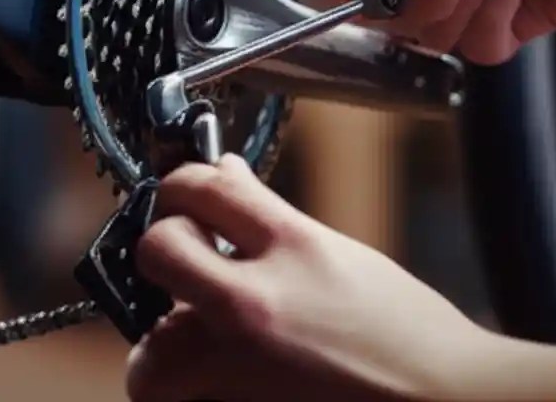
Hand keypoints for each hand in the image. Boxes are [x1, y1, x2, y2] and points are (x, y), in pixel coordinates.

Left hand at [125, 155, 496, 401]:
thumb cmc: (407, 336)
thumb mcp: (338, 255)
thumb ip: (269, 217)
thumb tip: (224, 175)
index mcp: (292, 249)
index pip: (202, 186)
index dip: (181, 184)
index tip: (182, 196)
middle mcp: (256, 307)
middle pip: (157, 252)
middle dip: (161, 253)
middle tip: (183, 269)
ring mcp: (240, 371)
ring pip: (148, 360)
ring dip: (163, 352)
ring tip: (198, 349)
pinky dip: (195, 392)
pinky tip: (225, 381)